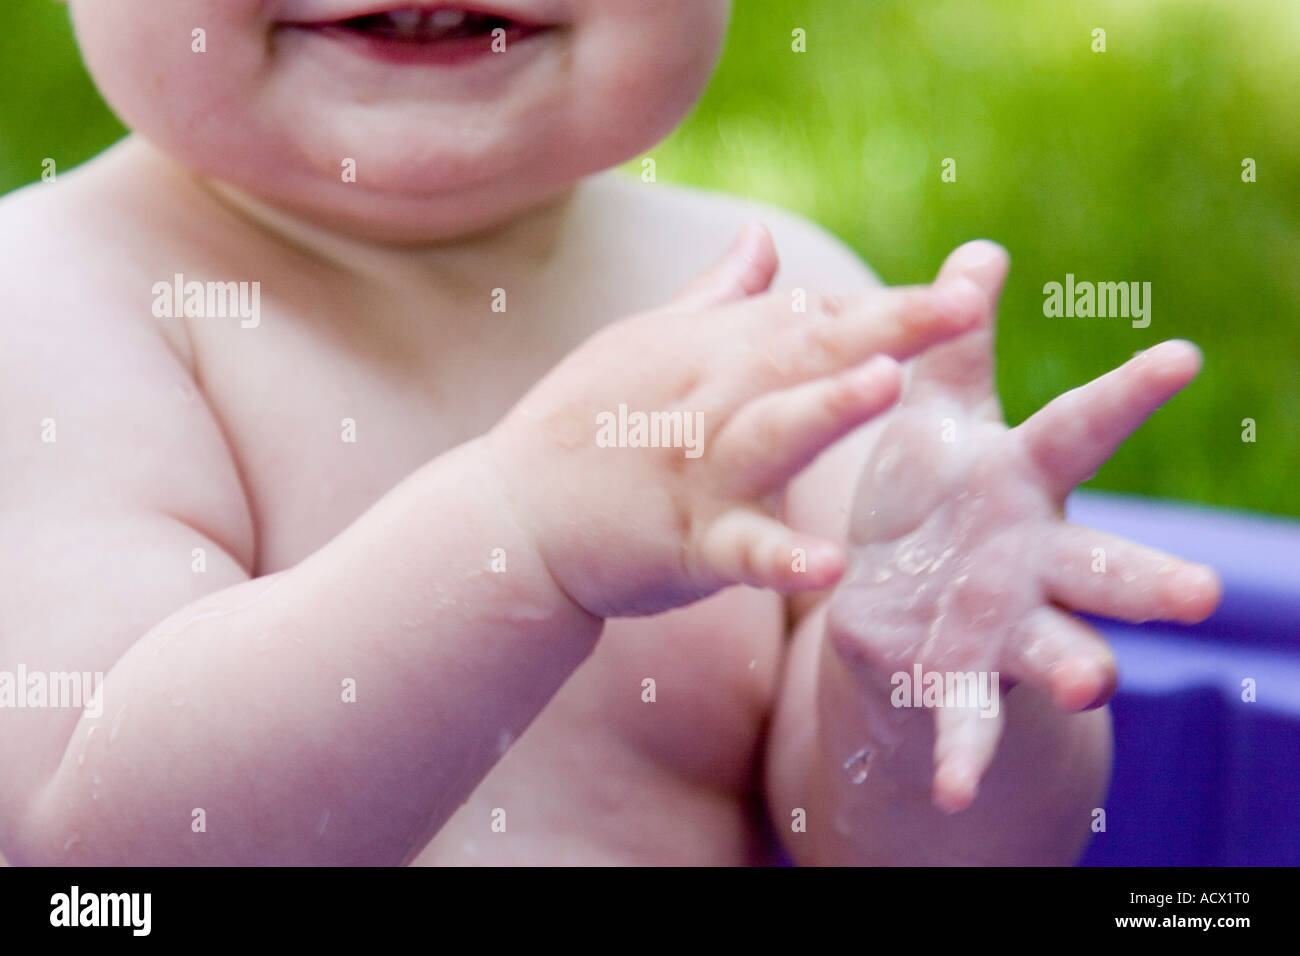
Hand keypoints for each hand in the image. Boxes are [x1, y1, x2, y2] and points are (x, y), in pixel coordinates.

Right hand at [485, 225, 986, 617]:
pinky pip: (739, 554)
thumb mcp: (643, 345)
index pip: (808, 319)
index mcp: (707, 354)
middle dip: (888, 327)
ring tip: (890, 381)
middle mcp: (707, 401)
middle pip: (804, 353)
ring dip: (828, 407)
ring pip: (771, 433)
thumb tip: (761, 237)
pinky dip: (782, 559)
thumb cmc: (579, 429)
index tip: (967, 286)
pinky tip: (832, 566)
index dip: (887, 306)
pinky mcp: (683, 543)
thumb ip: (715, 299)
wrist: (508, 520)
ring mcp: (695, 471)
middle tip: (966, 304)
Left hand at [825, 240, 1221, 812]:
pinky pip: (960, 719)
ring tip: (1096, 686)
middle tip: (1198, 592)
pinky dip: (958, 754)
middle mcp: (1029, 559)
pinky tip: (948, 794)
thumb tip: (980, 251)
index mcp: (1020, 483)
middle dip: (1149, 578)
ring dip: (1074, 667)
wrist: (893, 593)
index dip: (1128, 395)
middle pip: (1103, 565)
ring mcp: (998, 625)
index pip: (1080, 432)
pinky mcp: (949, 676)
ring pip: (1051, 649)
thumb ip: (953, 344)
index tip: (1181, 357)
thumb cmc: (925, 496)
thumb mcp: (932, 416)